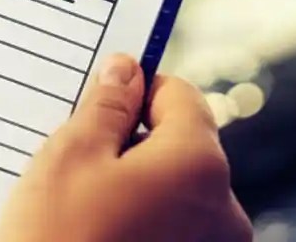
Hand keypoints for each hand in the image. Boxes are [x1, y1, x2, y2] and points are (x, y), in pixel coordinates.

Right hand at [0, 54, 251, 241]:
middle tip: (80, 165)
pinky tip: (102, 238)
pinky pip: (176, 235)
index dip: (139, 90)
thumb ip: (105, 106)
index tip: (103, 100)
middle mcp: (225, 209)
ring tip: (85, 212)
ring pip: (179, 197)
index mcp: (199, 164)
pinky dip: (146, 229)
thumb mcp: (70, 159)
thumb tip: (126, 70)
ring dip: (140, 193)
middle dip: (136, 148)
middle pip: (183, 149)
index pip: (182, 96)